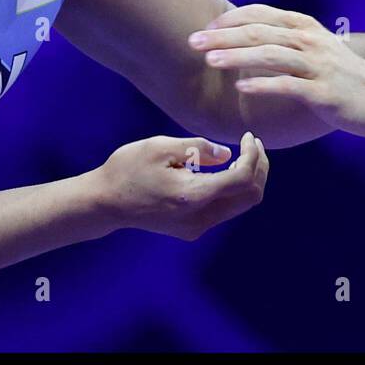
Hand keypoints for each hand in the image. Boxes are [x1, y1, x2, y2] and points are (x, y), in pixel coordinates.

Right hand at [93, 132, 267, 240]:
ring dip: (248, 178)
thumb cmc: (128, 168)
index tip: (247, 136)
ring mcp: (196, 227)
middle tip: (253, 144)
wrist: (105, 202)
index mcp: (193, 196)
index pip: (242, 179)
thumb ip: (197, 148)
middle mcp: (199, 218)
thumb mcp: (160, 147)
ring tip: (244, 153)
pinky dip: (233, 188)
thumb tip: (226, 155)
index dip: (253, 155)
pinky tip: (225, 169)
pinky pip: (224, 209)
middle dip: (259, 168)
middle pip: (249, 197)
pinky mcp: (191, 228)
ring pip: (240, 205)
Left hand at [189, 6, 364, 136]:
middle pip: (259, 32)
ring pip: (270, 55)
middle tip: (193, 41)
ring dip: (236, 56)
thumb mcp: (315, 48)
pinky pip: (287, 86)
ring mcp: (317, 66)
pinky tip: (241, 87)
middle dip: (223, 36)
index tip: (205, 28)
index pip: (261, 13)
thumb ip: (286, 39)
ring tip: (210, 61)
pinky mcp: (323, 92)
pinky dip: (262, 84)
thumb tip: (247, 37)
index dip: (231, 18)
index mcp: (305, 27)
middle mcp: (310, 41)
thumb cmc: (343, 75)